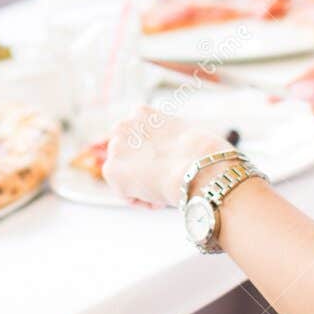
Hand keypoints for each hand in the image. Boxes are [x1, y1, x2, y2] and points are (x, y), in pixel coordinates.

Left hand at [102, 104, 232, 207]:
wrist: (196, 167)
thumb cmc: (202, 153)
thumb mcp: (186, 134)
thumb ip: (168, 138)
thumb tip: (171, 153)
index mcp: (142, 113)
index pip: (140, 136)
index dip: (156, 154)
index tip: (171, 165)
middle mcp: (124, 125)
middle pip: (129, 154)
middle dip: (144, 167)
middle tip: (166, 180)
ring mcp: (115, 147)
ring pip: (126, 173)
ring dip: (142, 184)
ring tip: (165, 190)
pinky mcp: (111, 170)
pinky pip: (124, 192)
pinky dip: (141, 200)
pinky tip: (159, 200)